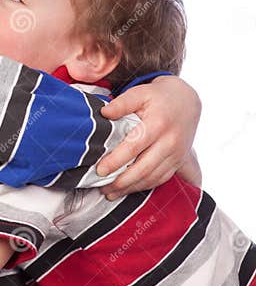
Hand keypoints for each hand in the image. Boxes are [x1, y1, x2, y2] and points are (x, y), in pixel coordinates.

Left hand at [96, 76, 200, 199]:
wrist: (186, 102)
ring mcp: (176, 154)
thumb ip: (122, 103)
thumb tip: (104, 113)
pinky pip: (161, 179)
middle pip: (144, 168)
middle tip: (102, 187)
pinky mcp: (178, 161)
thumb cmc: (158, 97)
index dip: (116, 161)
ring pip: (153, 177)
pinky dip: (143, 187)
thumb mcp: (140, 93)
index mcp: (158, 124)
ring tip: (110, 192)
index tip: (99, 170)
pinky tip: (128, 189)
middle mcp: (170, 142)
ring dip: (131, 188)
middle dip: (121, 181)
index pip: (134, 147)